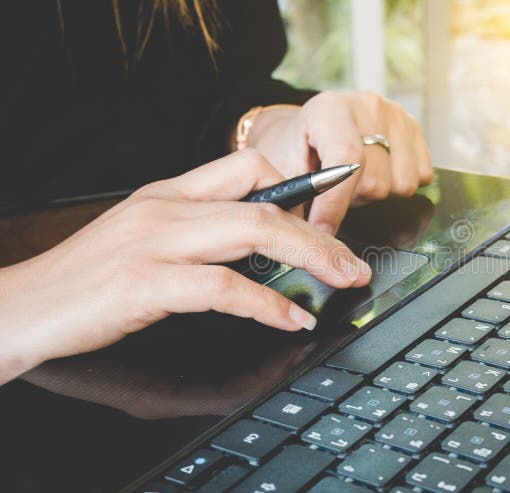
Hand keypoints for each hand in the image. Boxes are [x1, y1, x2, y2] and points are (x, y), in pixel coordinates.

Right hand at [0, 149, 371, 383]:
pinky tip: (290, 319)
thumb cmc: (88, 281)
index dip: (299, 185)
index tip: (333, 210)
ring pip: (253, 232)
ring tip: (341, 282)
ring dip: (310, 258)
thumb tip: (259, 247)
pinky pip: (224, 287)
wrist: (22, 308)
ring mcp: (154, 242)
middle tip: (352, 262)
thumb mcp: (145, 242)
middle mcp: (165, 208)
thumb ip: (197, 234)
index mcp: (168, 193)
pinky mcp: (145, 283)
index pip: (246, 166)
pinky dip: (267, 304)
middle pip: (264, 202)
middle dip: (319, 232)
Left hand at [248, 91, 433, 234]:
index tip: (323, 230)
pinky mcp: (415, 129)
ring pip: (401, 185)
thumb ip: (300, 195)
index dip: (335, 203)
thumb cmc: (295, 150)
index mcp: (330, 109)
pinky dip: (398, 186)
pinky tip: (377, 173)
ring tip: (356, 181)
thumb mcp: (284, 168)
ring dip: (378, 194)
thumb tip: (316, 233)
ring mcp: (396, 115)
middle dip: (354, 199)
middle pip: (376, 182)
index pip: (346, 160)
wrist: (310, 128)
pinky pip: (421, 178)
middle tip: (336, 191)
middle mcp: (368, 106)